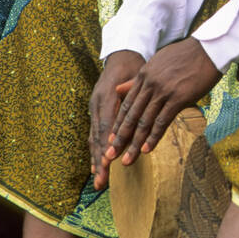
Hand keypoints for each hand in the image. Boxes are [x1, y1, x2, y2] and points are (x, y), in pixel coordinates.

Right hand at [88, 51, 145, 191]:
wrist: (121, 56)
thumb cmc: (133, 66)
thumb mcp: (137, 75)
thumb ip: (137, 92)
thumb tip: (145, 107)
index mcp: (106, 94)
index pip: (107, 123)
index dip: (108, 142)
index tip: (109, 161)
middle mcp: (97, 103)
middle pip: (97, 136)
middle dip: (99, 160)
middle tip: (101, 182)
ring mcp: (93, 108)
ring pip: (93, 138)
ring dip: (96, 161)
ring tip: (98, 181)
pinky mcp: (95, 113)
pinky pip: (93, 135)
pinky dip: (95, 152)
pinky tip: (97, 167)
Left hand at [100, 38, 220, 176]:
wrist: (207, 50)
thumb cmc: (184, 57)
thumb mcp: (156, 64)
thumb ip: (138, 79)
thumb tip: (118, 88)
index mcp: (143, 76)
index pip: (126, 104)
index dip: (117, 124)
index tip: (109, 140)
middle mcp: (149, 84)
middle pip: (131, 116)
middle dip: (119, 138)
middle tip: (109, 156)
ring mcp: (163, 91)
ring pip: (144, 121)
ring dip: (134, 144)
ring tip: (126, 161)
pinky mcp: (177, 98)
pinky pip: (162, 121)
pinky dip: (153, 138)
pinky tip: (146, 150)